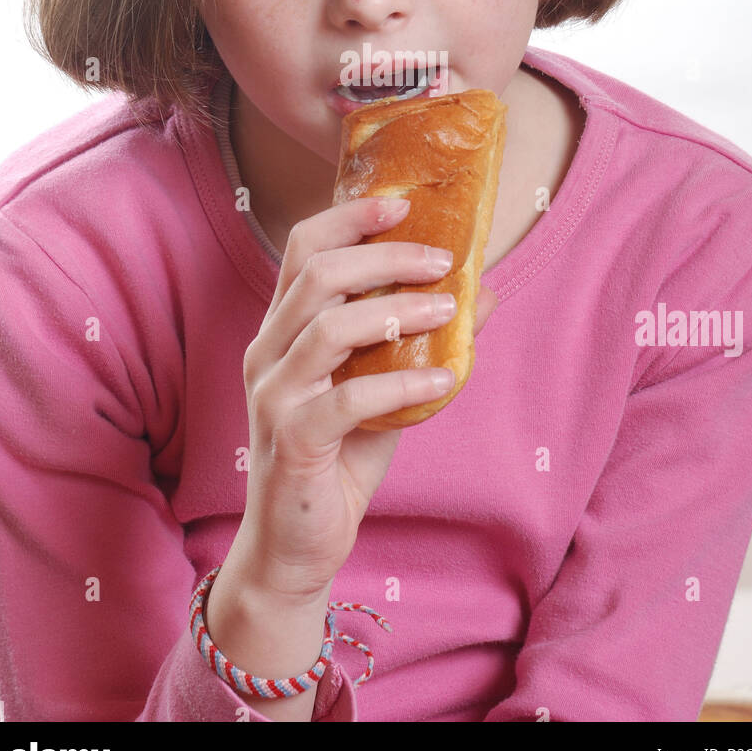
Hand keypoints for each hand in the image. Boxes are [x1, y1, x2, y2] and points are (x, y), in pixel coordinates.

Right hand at [235, 196, 497, 601]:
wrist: (297, 545)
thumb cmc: (339, 458)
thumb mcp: (388, 389)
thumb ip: (421, 341)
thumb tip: (483, 292)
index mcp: (283, 329)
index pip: (303, 248)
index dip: (350, 217)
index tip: (404, 205)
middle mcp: (268, 352)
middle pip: (318, 274)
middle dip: (385, 257)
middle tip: (443, 261)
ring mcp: (273, 395)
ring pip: (328, 325)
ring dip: (396, 311)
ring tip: (448, 311)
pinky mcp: (290, 440)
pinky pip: (348, 399)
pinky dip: (402, 383)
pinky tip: (444, 380)